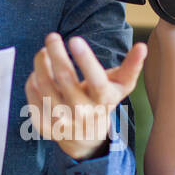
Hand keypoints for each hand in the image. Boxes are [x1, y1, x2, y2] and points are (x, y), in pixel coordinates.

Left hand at [24, 32, 145, 159]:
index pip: (96, 80)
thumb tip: (142, 46)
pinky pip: (33, 98)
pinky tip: (37, 74)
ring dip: (40, 64)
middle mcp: (83, 113)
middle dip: (56, 53)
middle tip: (52, 37)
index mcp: (103, 100)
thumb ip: (131, 66)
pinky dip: (32, 82)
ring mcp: (63, 121)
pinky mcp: (45, 127)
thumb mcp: (120, 86)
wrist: (87, 137)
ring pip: (44, 86)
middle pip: (65, 78)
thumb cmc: (103, 101)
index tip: (75, 40)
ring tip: (43, 52)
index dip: (86, 60)